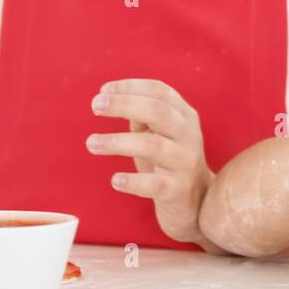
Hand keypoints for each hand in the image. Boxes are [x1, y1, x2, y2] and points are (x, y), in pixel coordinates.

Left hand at [86, 79, 211, 243]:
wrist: (198, 201)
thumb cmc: (169, 160)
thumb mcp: (161, 133)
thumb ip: (142, 115)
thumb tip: (111, 97)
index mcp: (184, 116)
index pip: (159, 91)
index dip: (130, 87)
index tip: (103, 90)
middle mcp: (188, 135)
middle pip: (157, 111)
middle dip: (124, 104)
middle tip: (95, 105)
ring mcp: (185, 162)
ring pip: (153, 146)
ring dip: (117, 142)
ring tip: (91, 143)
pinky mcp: (177, 190)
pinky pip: (154, 184)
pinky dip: (132, 182)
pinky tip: (115, 180)